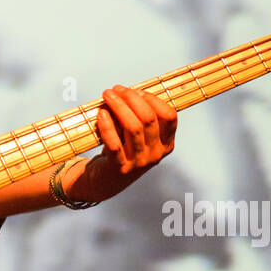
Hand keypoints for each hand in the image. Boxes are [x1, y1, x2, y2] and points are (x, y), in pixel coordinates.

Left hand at [69, 85, 177, 202]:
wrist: (104, 181)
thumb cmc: (122, 150)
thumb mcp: (137, 135)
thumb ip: (138, 115)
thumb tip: (127, 91)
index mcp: (166, 144)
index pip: (169, 116)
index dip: (153, 99)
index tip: (137, 91)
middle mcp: (156, 154)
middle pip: (149, 118)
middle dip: (131, 98)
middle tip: (116, 89)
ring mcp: (139, 162)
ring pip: (133, 127)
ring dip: (119, 106)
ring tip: (107, 95)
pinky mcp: (119, 168)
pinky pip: (114, 143)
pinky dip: (107, 125)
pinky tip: (101, 113)